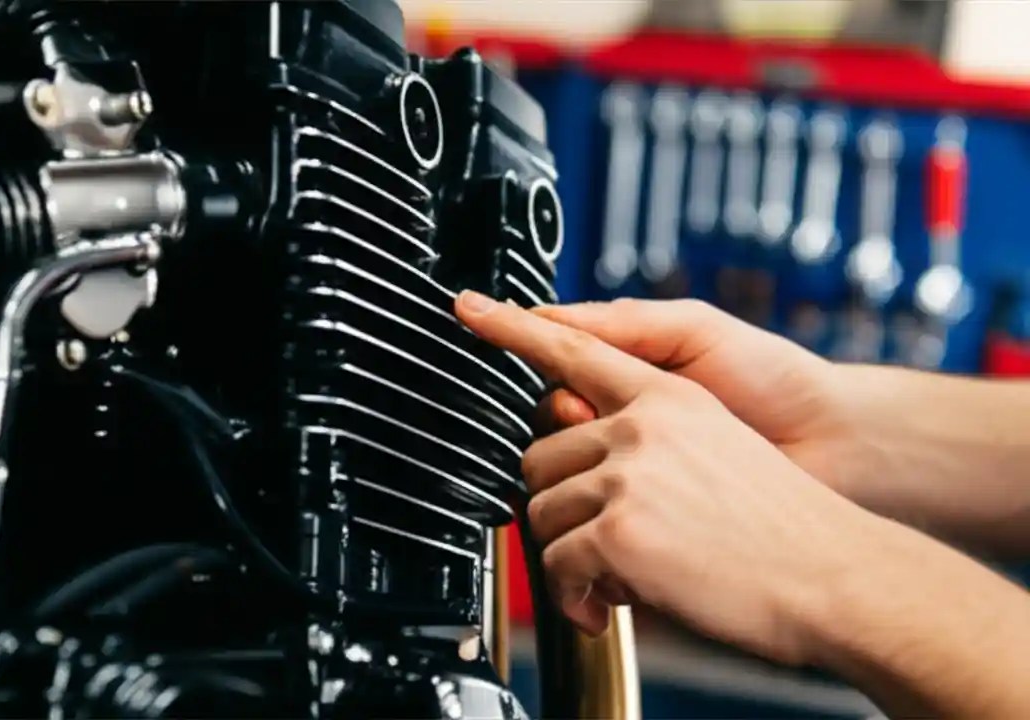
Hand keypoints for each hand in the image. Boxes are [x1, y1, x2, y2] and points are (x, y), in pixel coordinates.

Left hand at [456, 291, 883, 666]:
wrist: (838, 575)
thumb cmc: (784, 527)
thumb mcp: (717, 452)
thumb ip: (646, 440)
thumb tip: (580, 447)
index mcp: (668, 398)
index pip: (576, 351)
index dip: (514, 327)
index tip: (470, 306)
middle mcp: (644, 424)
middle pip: (540, 454)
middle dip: (560, 504)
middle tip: (604, 539)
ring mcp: (631, 472)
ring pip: (542, 512)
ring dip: (570, 553)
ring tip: (623, 574)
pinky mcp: (621, 526)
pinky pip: (559, 562)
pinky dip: (577, 593)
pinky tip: (613, 601)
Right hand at [533, 299, 863, 497]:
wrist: (834, 448)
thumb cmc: (775, 379)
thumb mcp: (698, 329)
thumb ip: (624, 320)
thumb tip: (551, 315)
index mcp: (629, 371)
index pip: (552, 349)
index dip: (508, 331)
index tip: (464, 310)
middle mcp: (621, 421)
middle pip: (546, 416)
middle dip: (559, 415)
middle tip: (591, 414)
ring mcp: (629, 472)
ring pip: (561, 467)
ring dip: (574, 466)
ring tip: (616, 467)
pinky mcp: (642, 517)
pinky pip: (591, 515)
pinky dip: (590, 510)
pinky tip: (616, 505)